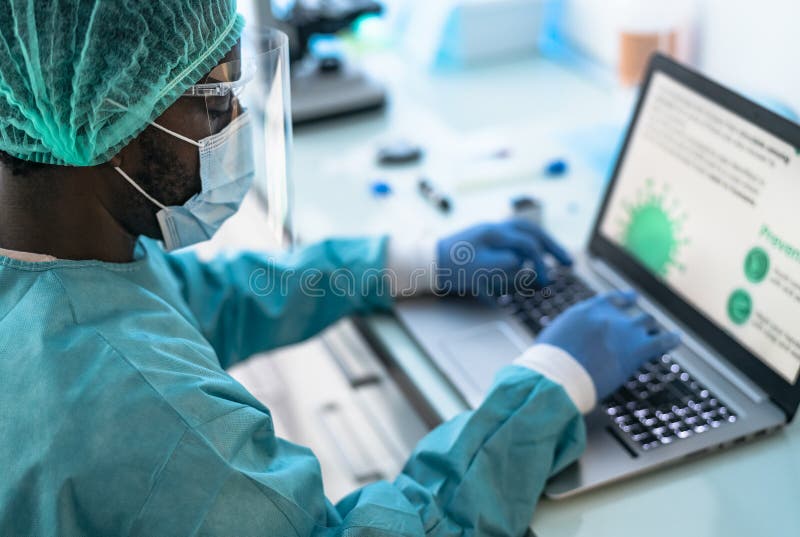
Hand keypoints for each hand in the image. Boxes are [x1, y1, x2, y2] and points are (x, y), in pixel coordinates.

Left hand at [435, 219, 571, 297]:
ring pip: (523, 230)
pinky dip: (526, 244)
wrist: (427, 261)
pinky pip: (512, 236)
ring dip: (541, 243)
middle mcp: (495, 228)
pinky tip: (530, 256)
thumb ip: (505, 265)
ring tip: (554, 257)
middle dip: (552, 246)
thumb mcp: (479, 270)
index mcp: (495, 233)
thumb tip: (522, 262)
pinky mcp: (485, 237)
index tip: (546, 281)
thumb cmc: (452, 267)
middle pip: (531, 231)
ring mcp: (490, 230)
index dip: (541, 264)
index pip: (528, 245)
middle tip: (568, 262)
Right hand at [537, 291, 680, 398]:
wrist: (559, 374)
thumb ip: (568, 332)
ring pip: (647, 323)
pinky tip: (677, 338)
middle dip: (637, 321)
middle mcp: (608, 316)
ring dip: (652, 329)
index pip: (610, 300)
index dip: (623, 298)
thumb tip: (569, 340)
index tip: (631, 297)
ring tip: (659, 333)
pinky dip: (672, 339)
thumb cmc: (549, 361)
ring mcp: (624, 331)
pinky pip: (662, 341)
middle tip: (642, 325)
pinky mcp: (636, 350)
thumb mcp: (553, 337)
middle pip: (631, 314)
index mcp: (586, 311)